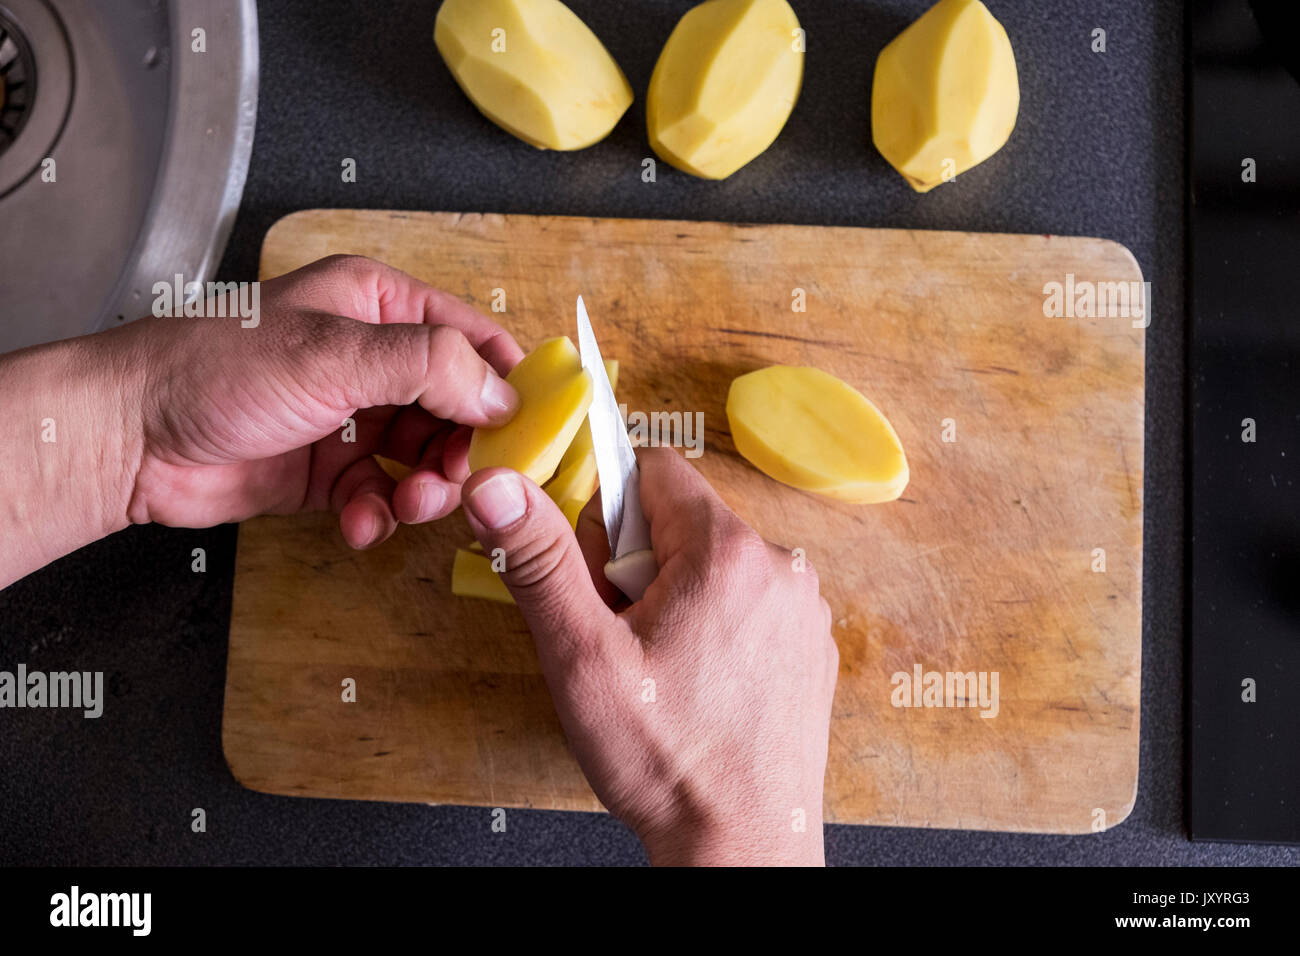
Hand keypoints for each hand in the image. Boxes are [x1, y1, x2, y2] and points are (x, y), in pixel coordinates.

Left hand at [0, 255, 522, 586]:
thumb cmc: (214, 369)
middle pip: (458, 407)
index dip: (509, 383)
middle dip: (465, 450)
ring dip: (425, 490)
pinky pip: (380, 496)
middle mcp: (371, 357)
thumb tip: (502, 395)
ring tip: (405, 506)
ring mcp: (350, 416)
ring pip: (425, 458)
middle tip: (462, 481)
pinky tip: (358, 522)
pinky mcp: (327, 470)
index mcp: (378, 305)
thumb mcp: (333, 353)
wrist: (130, 437)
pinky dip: (378, 514)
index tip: (536, 430)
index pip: (473, 337)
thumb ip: (428, 367)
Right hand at [460, 447, 837, 865]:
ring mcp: (803, 609)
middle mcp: (781, 567)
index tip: (599, 581)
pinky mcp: (811, 646)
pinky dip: (717, 629)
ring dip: (677, 599)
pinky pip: (749, 603)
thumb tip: (496, 485)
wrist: (742, 850)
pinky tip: (700, 688)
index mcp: (727, 553)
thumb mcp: (583, 658)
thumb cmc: (667, 762)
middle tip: (626, 641)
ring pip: (714, 564)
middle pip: (682, 521)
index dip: (607, 520)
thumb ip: (540, 561)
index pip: (653, 471)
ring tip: (663, 673)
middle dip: (638, 567)